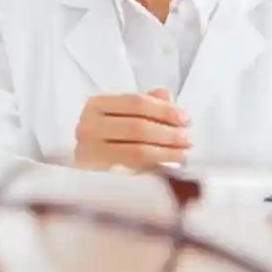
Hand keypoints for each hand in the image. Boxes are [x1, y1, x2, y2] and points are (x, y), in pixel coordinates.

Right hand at [74, 88, 191, 170]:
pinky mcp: (95, 176)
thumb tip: (167, 96)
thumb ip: (146, 103)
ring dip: (165, 151)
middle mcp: (88, 127)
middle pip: (137, 127)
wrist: (84, 172)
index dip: (164, 110)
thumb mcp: (125, 115)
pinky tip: (170, 166)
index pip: (135, 102)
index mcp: (96, 105)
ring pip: (136, 150)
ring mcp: (89, 152)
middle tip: (187, 138)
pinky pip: (131, 171)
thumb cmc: (109, 138)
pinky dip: (155, 167)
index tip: (185, 118)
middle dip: (168, 133)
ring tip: (183, 153)